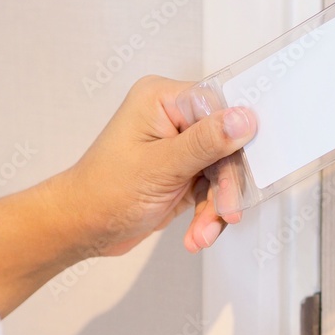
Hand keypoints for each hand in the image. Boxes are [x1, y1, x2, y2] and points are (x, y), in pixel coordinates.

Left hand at [57, 75, 255, 256]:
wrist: (83, 228)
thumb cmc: (103, 193)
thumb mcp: (159, 167)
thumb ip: (205, 142)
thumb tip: (243, 119)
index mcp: (162, 99)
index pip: (218, 107)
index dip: (238, 137)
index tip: (251, 165)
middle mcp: (172, 118)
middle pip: (226, 143)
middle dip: (225, 186)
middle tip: (226, 213)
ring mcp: (180, 147)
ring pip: (222, 172)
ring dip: (216, 207)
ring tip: (201, 234)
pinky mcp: (184, 172)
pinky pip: (213, 190)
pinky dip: (209, 215)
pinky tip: (196, 234)